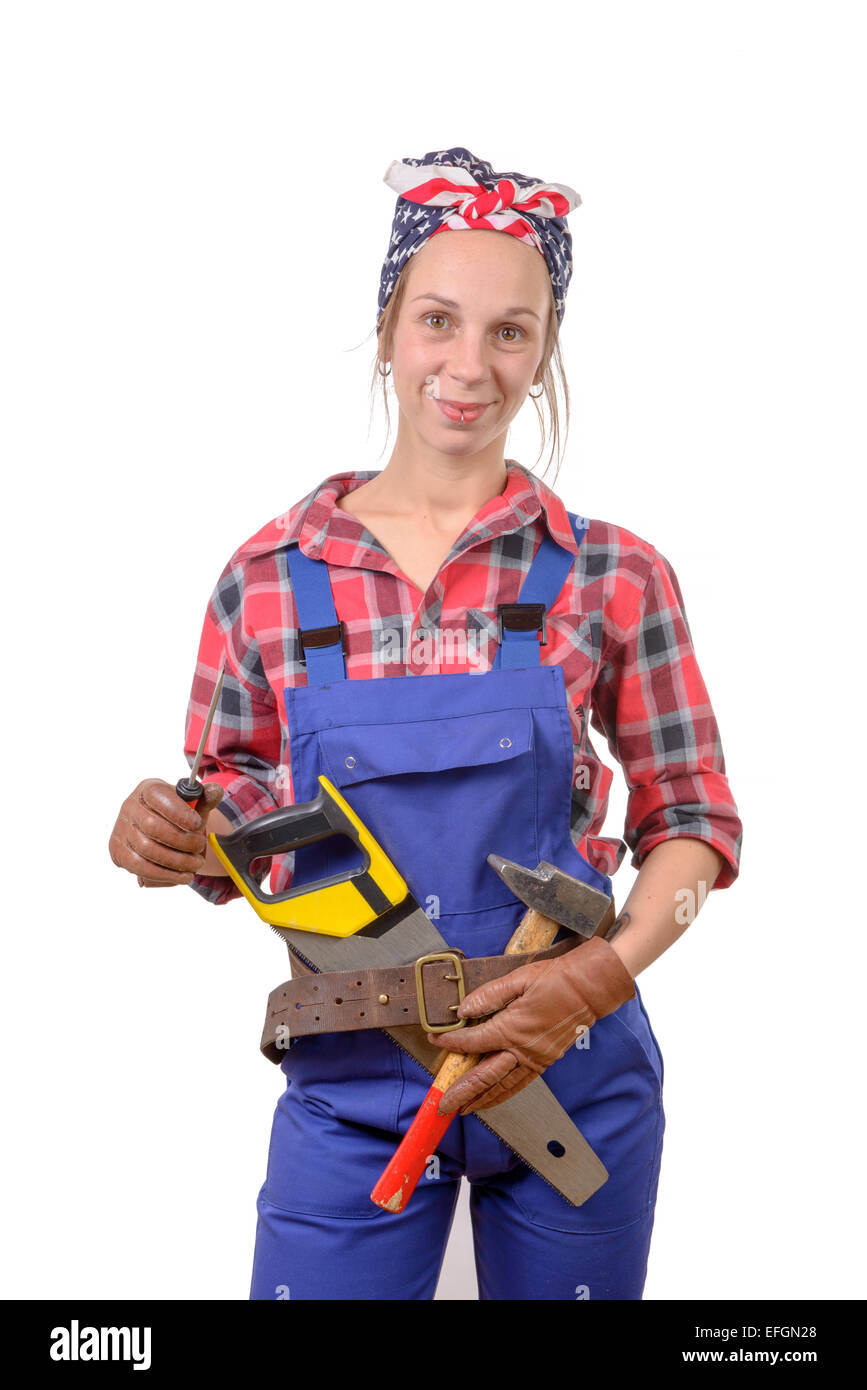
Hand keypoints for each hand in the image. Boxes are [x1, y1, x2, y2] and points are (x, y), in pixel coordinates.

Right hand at [109, 778, 224, 885]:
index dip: (179, 812)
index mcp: (148, 790)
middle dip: (182, 840)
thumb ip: (205, 798)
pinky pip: (141, 868)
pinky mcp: (118, 853)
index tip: (197, 824)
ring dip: (177, 861)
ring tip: (196, 863)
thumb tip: (215, 791)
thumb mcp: (193, 805)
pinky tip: (184, 876)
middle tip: (200, 846)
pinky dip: (166, 875)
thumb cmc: (179, 816)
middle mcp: (129, 808)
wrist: (161, 832)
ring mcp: (121, 831)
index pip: (158, 796)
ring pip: (148, 850)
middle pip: (153, 827)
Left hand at [427, 937, 634, 1114]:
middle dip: (461, 1092)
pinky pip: (520, 1083)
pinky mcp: (545, 1061)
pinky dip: (504, 1094)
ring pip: (503, 1086)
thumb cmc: (556, 979)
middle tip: (443, 1106)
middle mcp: (523, 1050)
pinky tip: (494, 1097)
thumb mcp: (519, 979)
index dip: (451, 1043)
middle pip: (485, 1077)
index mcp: (512, 1028)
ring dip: (481, 1100)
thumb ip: (489, 995)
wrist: (590, 988)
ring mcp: (535, 1059)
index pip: (473, 1041)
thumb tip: (464, 1009)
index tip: (435, 1041)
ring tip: (464, 1109)